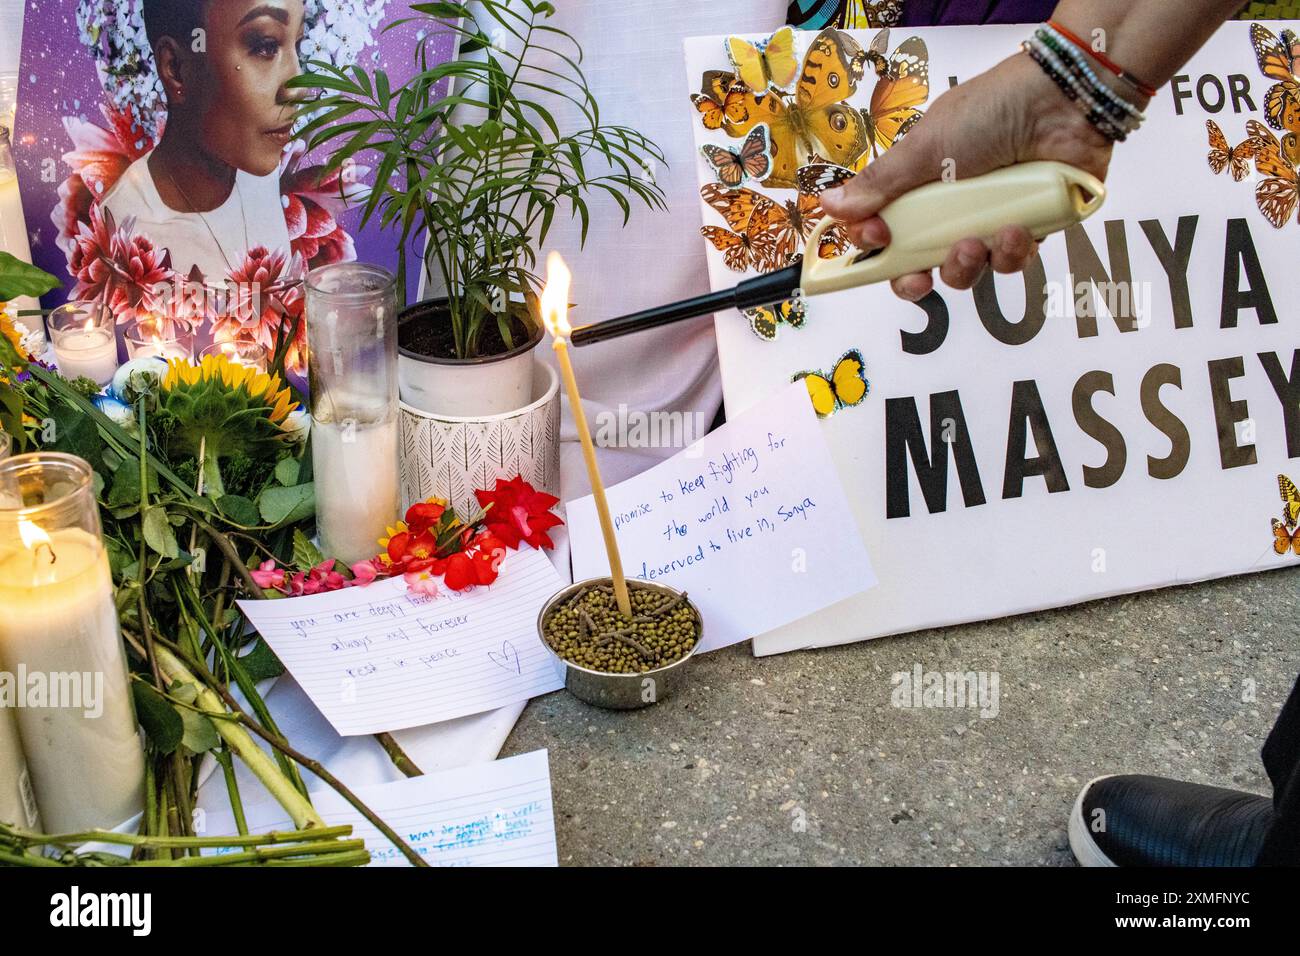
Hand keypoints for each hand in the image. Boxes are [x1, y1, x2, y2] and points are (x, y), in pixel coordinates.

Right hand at [819, 52, 1117, 300]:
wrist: (1065, 99)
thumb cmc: (992, 111)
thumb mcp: (924, 148)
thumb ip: (879, 185)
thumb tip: (828, 205)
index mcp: (920, 186)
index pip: (887, 232)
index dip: (877, 247)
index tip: (876, 242)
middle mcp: (952, 207)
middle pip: (922, 264)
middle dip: (917, 278)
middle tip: (920, 278)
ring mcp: (990, 219)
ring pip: (969, 269)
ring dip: (968, 264)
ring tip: (976, 241)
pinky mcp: (1031, 229)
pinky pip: (1012, 261)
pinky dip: (1012, 251)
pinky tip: (1016, 228)